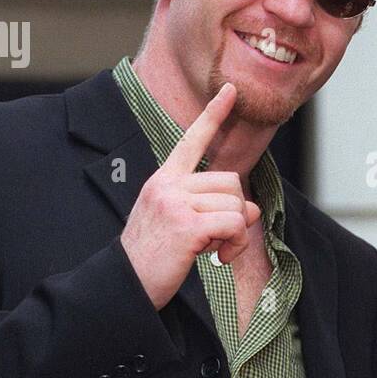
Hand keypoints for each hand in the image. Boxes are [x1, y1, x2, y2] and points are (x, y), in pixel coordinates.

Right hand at [120, 83, 260, 309]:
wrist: (124, 287)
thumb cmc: (152, 259)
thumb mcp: (180, 225)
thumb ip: (212, 209)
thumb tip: (252, 208)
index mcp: (163, 180)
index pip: (191, 140)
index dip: (214, 114)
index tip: (232, 91)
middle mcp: (167, 185)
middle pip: (231, 181)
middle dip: (234, 211)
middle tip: (218, 239)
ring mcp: (175, 203)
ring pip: (236, 204)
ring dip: (235, 233)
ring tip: (214, 251)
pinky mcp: (186, 225)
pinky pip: (233, 224)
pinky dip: (235, 244)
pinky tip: (217, 258)